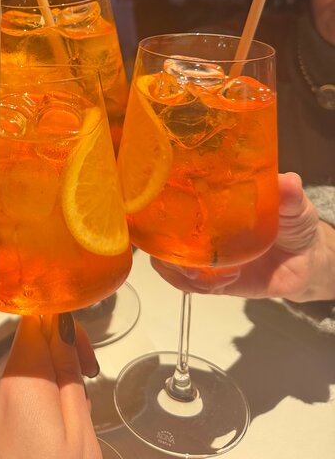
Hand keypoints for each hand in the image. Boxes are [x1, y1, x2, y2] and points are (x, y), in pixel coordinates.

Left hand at [0, 314, 101, 458]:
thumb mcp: (78, 429)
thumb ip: (69, 373)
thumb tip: (62, 326)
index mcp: (20, 380)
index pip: (36, 322)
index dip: (65, 332)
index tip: (86, 360)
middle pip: (33, 354)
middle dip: (61, 369)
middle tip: (83, 406)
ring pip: (25, 381)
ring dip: (49, 394)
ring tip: (67, 433)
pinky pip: (12, 405)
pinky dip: (33, 413)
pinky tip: (47, 442)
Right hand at [152, 173, 334, 302]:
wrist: (306, 262)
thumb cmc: (294, 224)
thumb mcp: (293, 205)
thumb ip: (290, 195)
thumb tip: (287, 180)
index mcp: (212, 202)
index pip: (175, 198)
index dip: (161, 203)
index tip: (161, 208)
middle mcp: (201, 228)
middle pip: (162, 233)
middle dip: (160, 243)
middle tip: (176, 250)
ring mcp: (204, 255)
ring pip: (168, 261)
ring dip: (174, 269)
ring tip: (195, 274)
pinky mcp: (212, 281)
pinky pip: (189, 285)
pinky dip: (194, 286)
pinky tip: (217, 283)